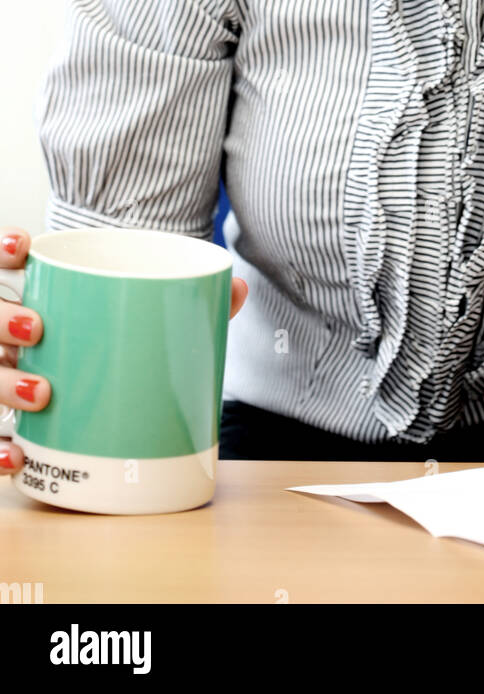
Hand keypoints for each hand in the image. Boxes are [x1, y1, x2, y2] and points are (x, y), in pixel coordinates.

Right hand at [0, 226, 247, 477]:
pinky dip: (0, 453)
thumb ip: (188, 298)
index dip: (1, 250)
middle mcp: (10, 337)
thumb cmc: (120, 340)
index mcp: (39, 295)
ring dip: (4, 383)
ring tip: (43, 392)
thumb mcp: (148, 313)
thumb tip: (237, 287)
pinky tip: (21, 458)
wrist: (105, 406)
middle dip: (2, 321)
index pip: (2, 262)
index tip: (25, 248)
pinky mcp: (13, 429)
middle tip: (38, 328)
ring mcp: (5, 379)